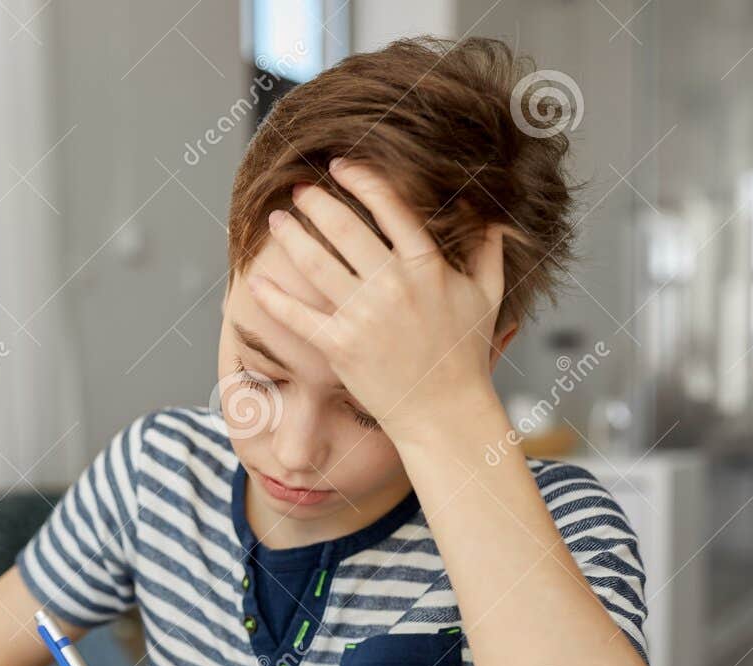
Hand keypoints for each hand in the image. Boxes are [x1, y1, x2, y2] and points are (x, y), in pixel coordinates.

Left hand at [249, 159, 505, 437]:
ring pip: (316, 263)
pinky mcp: (340, 347)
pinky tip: (256, 279)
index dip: (362, 179)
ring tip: (277, 219)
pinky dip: (274, 297)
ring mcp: (364, 316)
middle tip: (297, 187)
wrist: (444, 412)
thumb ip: (490, 248)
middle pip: (344, 228)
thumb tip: (495, 212)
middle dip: (316, 202)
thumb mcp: (488, 294)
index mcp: (427, 266)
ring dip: (291, 235)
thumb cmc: (466, 353)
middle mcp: (393, 285)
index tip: (341, 165)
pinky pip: (298, 316)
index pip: (391, 206)